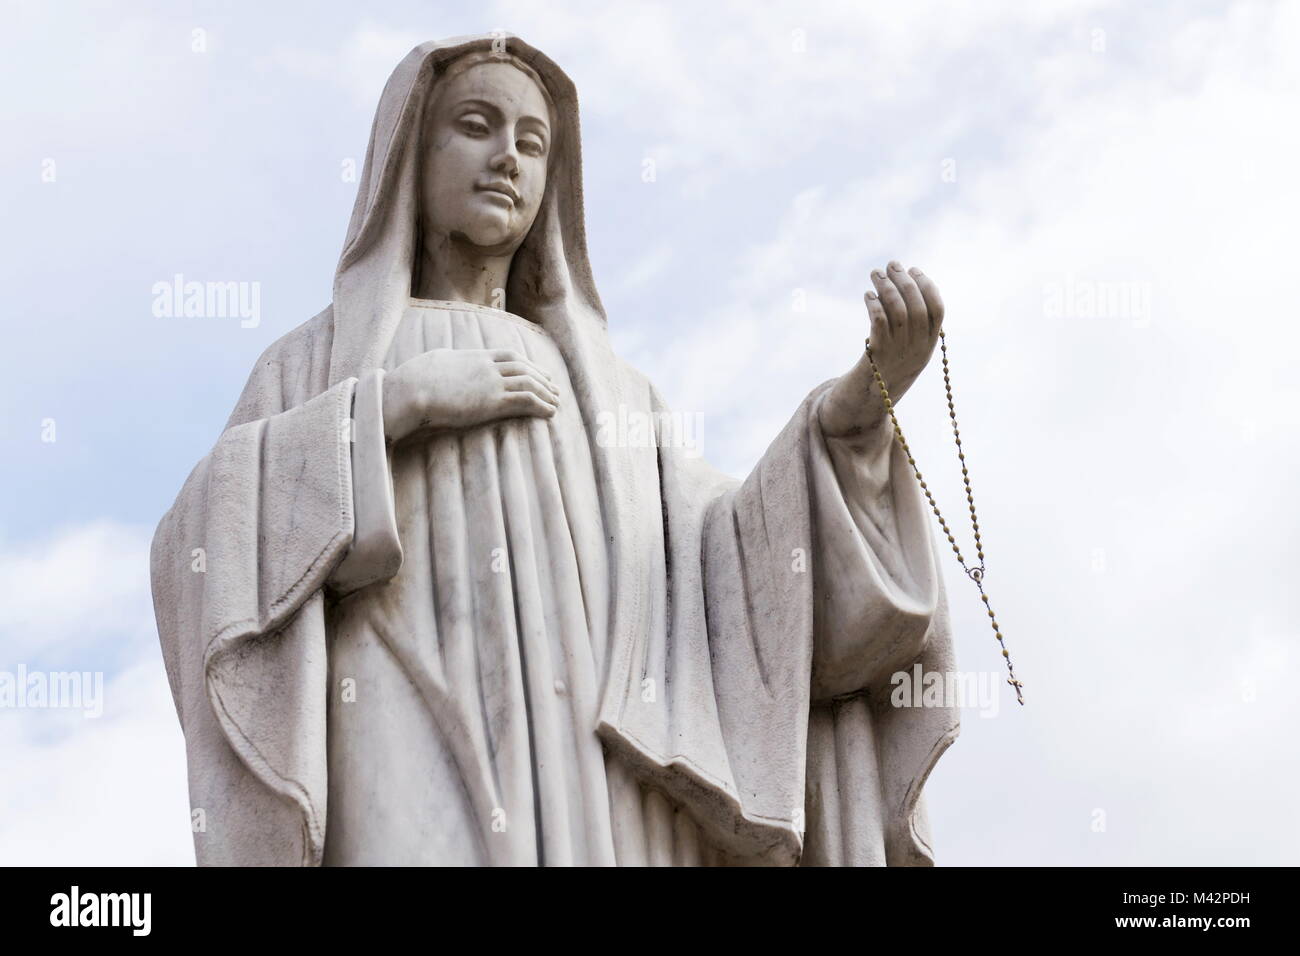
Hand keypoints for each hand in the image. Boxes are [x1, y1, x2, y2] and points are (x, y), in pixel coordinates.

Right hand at [381, 348, 558, 444]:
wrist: (412, 390)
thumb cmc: (416, 379)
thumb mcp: (436, 361)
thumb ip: (448, 360)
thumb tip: (444, 359)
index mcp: (475, 356)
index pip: (509, 356)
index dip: (527, 363)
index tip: (538, 370)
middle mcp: (487, 367)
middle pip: (524, 368)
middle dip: (542, 377)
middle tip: (554, 387)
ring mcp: (491, 383)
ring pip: (529, 383)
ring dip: (546, 393)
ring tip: (557, 401)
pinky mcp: (492, 402)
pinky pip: (525, 401)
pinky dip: (541, 405)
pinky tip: (550, 412)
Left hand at [818, 261, 943, 443]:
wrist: (865, 406)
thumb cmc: (885, 373)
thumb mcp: (905, 351)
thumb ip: (910, 326)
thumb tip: (904, 287)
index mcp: (927, 347)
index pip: (938, 310)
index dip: (928, 286)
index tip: (914, 269)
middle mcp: (916, 351)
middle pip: (917, 308)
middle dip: (905, 281)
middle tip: (891, 264)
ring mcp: (897, 355)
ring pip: (899, 313)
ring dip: (887, 288)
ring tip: (875, 273)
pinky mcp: (876, 357)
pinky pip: (879, 325)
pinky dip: (874, 305)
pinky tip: (867, 296)